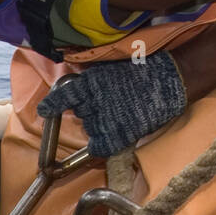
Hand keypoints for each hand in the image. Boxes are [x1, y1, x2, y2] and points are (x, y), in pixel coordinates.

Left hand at [37, 52, 187, 156]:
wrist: (172, 80)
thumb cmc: (145, 70)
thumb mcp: (112, 67)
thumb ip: (93, 78)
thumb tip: (79, 87)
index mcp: (91, 82)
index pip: (63, 96)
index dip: (52, 105)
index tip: (44, 110)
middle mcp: (93, 102)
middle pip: (80, 113)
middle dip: (88, 109)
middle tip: (109, 102)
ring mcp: (105, 120)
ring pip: (91, 127)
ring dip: (99, 123)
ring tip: (120, 113)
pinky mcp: (118, 136)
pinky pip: (99, 147)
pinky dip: (103, 144)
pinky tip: (112, 136)